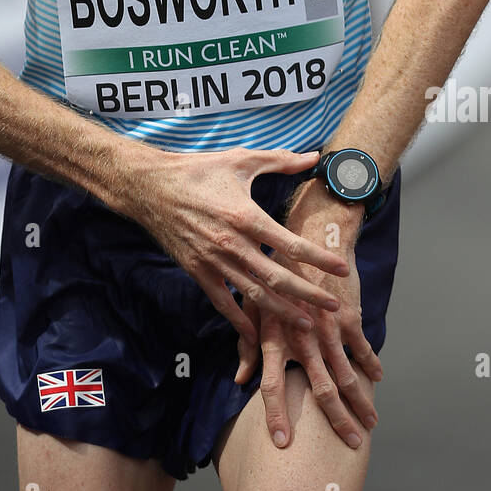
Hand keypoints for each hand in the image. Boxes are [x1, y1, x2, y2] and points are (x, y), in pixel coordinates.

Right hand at [131, 147, 350, 343]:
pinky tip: (254, 334)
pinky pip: (222, 301)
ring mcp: (213, 261)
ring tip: (306, 325)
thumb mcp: (240, 159)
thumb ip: (280, 160)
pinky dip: (238, 320)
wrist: (150, 186)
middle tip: (332, 307)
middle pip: (277, 276)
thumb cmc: (198, 170)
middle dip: (308, 294)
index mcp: (245, 216)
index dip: (318, 259)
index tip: (341, 269)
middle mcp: (231, 243)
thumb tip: (313, 155)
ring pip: (253, 294)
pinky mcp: (197, 271)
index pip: (290, 244)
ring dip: (281, 311)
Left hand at [234, 185, 382, 447]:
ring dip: (359, 401)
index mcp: (275, 334)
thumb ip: (248, 343)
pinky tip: (376, 379)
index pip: (272, 383)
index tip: (282, 442)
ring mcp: (327, 327)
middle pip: (319, 388)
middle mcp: (301, 335)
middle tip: (351, 444)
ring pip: (346, 374)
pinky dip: (370, 366)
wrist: (310, 234)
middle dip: (337, 420)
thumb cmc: (277, 268)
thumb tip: (240, 378)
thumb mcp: (256, 303)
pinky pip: (362, 349)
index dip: (276, 413)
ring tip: (370, 424)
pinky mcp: (348, 315)